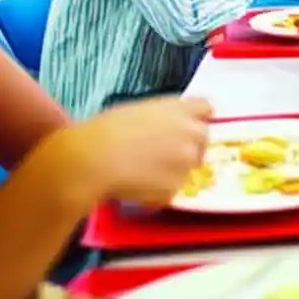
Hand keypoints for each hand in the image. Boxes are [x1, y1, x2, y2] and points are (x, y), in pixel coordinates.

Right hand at [48, 97, 211, 205]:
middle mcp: (192, 132)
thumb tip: (166, 128)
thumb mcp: (138, 111)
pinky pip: (171, 189)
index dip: (195, 118)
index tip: (184, 126)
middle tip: (160, 154)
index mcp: (181, 108)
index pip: (206, 109)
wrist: (92, 159)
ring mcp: (188, 161)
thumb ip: (163, 117)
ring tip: (141, 171)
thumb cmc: (105, 130)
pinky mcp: (177, 186)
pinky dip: (158, 190)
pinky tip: (136, 185)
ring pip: (188, 167)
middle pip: (202, 138)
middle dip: (187, 146)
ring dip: (172, 170)